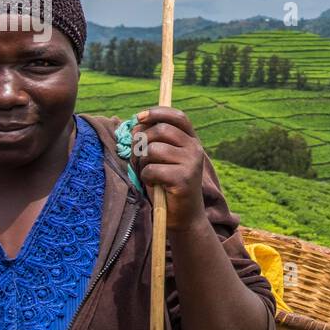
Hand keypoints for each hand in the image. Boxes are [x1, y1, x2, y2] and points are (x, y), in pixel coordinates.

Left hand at [130, 106, 206, 230]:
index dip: (156, 113)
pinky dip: (146, 178)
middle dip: (141, 142)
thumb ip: (154, 140)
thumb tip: (134, 126)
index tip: (138, 118)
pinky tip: (153, 185)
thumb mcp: (163, 158)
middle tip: (138, 158)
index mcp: (191, 141)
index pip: (177, 116)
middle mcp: (195, 149)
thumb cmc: (167, 185)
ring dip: (142, 163)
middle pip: (160, 131)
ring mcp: (191, 163)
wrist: (184, 217)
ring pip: (153, 150)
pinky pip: (152, 169)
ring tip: (147, 174)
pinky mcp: (183, 179)